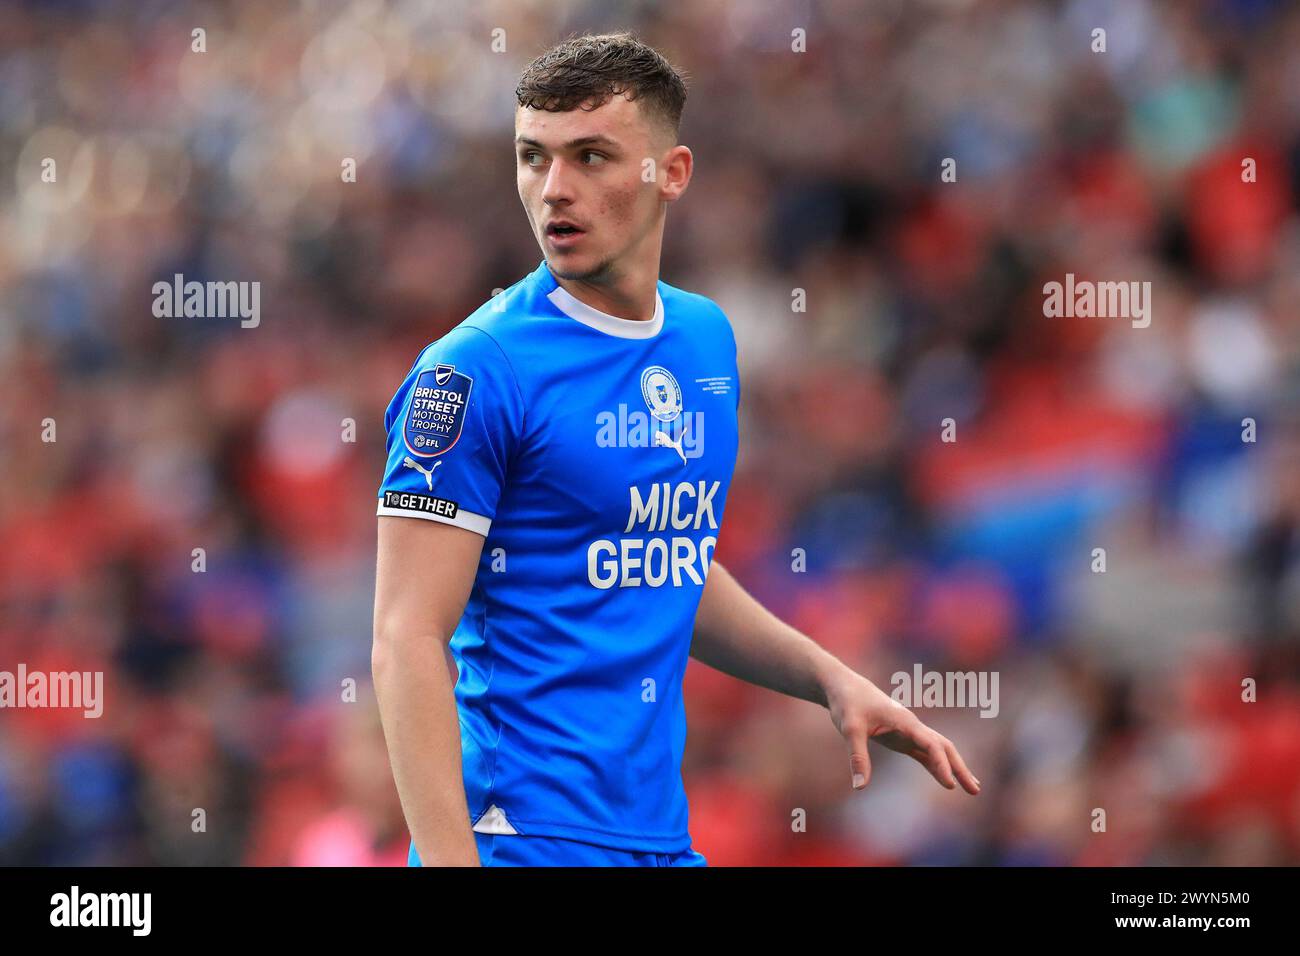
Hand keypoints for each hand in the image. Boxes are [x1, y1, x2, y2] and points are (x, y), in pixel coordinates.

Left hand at [824, 669, 979, 794]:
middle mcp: (912, 726)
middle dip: (960, 768)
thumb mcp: (849, 729)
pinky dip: (937, 766)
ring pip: (938, 751)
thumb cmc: (848, 704)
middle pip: (944, 747)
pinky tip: (946, 780)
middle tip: (975, 791)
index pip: (931, 744)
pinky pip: (925, 754)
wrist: (844, 687)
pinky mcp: (902, 738)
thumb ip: (857, 757)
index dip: (942, 765)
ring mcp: (909, 732)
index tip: (950, 786)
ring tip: (972, 789)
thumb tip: (860, 787)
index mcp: (905, 721)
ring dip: (954, 768)